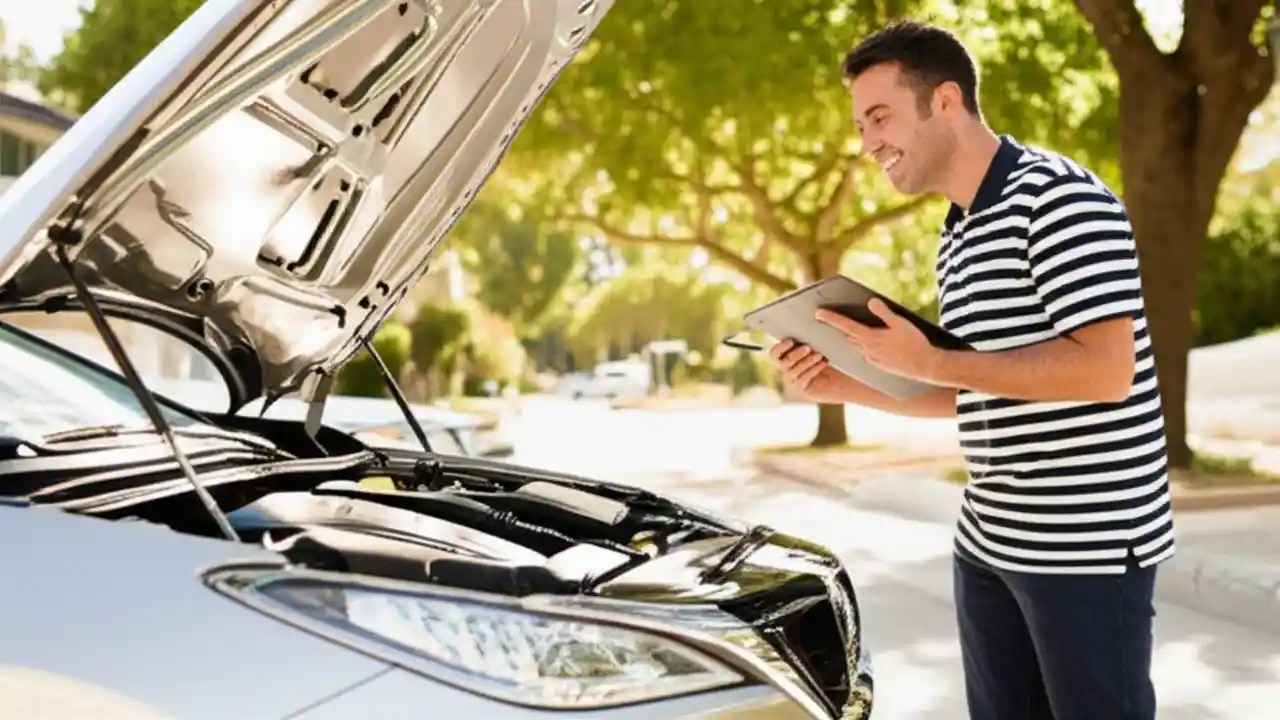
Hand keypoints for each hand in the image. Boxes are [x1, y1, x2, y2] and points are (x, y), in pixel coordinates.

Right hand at [768, 338, 848, 403]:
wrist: (847, 376)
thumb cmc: (834, 355)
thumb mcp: (822, 343)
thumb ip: (810, 337)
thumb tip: (809, 321)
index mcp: (788, 354)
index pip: (775, 353)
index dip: (780, 347)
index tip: (790, 340)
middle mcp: (788, 368)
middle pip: (782, 362)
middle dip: (795, 354)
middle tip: (808, 347)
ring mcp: (794, 380)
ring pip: (792, 371)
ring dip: (805, 362)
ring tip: (819, 355)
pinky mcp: (804, 389)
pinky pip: (802, 380)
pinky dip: (812, 370)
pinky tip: (823, 363)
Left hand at [815, 299, 942, 381]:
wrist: (924, 366)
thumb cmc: (914, 343)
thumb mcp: (900, 323)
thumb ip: (884, 312)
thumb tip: (871, 302)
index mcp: (870, 337)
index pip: (845, 325)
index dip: (831, 318)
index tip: (817, 313)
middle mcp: (867, 350)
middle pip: (847, 336)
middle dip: (837, 328)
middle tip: (826, 319)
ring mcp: (871, 359)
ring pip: (855, 345)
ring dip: (849, 337)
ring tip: (845, 328)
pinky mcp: (877, 365)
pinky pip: (864, 353)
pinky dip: (861, 345)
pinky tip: (866, 341)